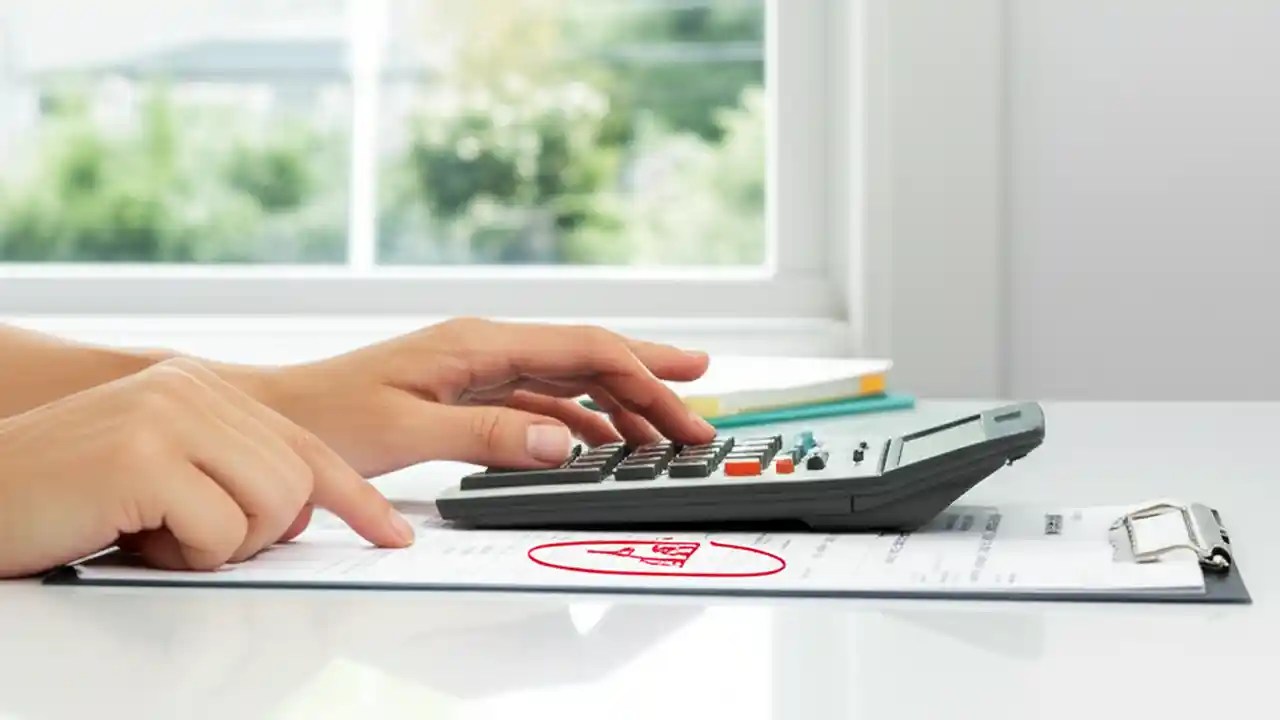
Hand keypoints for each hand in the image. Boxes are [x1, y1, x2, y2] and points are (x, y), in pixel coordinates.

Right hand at [0, 359, 412, 578]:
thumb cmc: (64, 496)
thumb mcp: (161, 472)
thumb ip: (231, 473)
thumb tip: (306, 511)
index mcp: (199, 387)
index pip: (304, 446)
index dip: (355, 498)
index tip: (391, 535)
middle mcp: (189, 388)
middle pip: (297, 485)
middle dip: (255, 534)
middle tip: (185, 537)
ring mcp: (166, 416)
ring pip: (272, 507)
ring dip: (218, 547)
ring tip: (154, 534)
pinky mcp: (143, 458)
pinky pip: (221, 534)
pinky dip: (184, 557)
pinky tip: (131, 538)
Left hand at [241, 318, 716, 477]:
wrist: (278, 416)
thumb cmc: (329, 418)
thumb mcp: (408, 428)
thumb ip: (490, 435)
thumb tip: (567, 443)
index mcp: (479, 343)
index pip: (582, 348)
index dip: (643, 366)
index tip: (691, 387)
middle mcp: (487, 346)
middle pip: (588, 359)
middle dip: (649, 384)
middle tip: (698, 417)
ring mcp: (480, 369)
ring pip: (572, 382)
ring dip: (621, 406)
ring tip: (664, 436)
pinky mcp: (470, 394)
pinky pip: (544, 404)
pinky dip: (581, 422)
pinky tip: (602, 443)